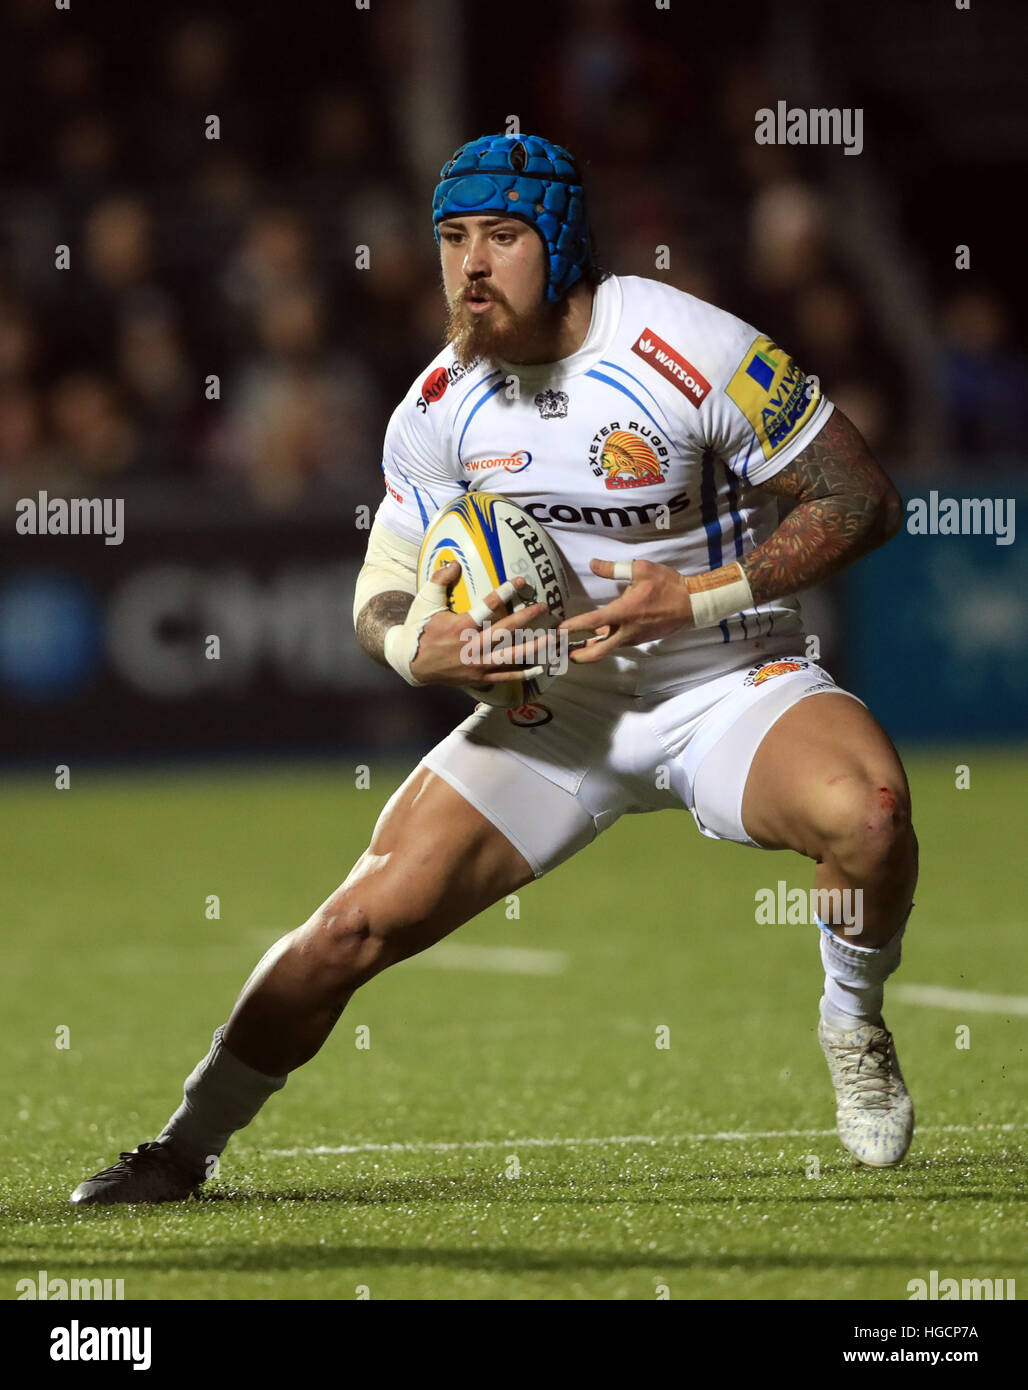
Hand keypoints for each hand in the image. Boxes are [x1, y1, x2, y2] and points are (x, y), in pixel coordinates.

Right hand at [409, 562, 551, 685]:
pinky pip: (505, 676)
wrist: (410, 662)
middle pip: (506, 631)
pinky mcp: (479, 678)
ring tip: (553, 638)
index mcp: (460, 626)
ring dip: (534, 647)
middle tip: (544, 607)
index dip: (506, 592)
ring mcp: (477, 664)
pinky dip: (523, 674)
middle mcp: (471, 646)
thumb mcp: (425, 601)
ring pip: (511, 655)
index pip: (488, 606)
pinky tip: (541, 667)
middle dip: (527, 617)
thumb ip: (440, 580)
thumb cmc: (419, 628)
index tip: (521, 581)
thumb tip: (454, 563)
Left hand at [557, 558, 693, 663]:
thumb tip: (593, 564)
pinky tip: (597, 636)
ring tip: (573, 645)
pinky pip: (618, 643)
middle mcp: (627, 630)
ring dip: (591, 648)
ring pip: (608, 647)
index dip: (573, 627)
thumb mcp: (641, 570)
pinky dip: (605, 642)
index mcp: (625, 612)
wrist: (692, 604)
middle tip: (562, 653)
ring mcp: (634, 637)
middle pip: (598, 651)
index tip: (558, 631)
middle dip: (579, 655)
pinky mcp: (640, 639)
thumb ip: (614, 569)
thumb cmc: (668, 585)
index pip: (593, 622)